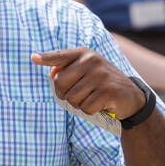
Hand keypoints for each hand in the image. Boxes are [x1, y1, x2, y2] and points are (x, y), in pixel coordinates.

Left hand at [31, 47, 146, 121]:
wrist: (131, 97)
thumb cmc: (102, 85)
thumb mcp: (87, 72)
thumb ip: (69, 70)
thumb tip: (51, 72)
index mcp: (84, 54)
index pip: (60, 56)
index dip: (46, 58)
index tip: (33, 58)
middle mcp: (92, 61)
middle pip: (60, 83)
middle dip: (65, 95)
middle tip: (80, 95)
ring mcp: (100, 75)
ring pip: (72, 98)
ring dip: (80, 104)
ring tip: (93, 98)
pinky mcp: (108, 90)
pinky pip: (85, 108)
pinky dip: (90, 111)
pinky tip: (101, 104)